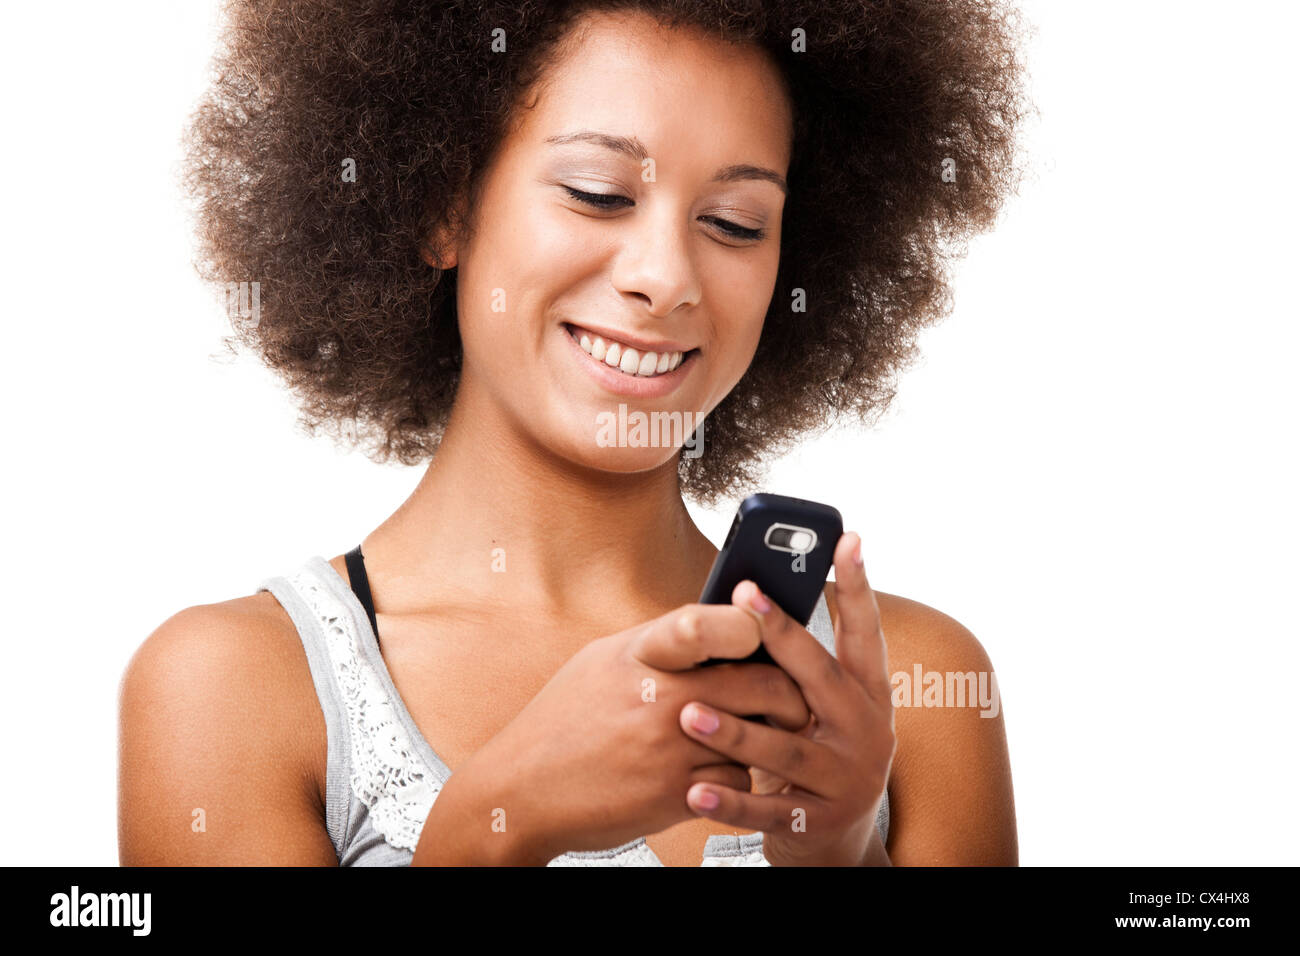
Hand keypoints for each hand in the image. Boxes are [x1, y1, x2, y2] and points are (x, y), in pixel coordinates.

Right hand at [443, 600, 813, 862]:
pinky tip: (718, 770)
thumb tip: (720, 622)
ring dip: (768, 738)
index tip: (765, 627)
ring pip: (759, 737)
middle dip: (791, 690)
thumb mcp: (604, 662)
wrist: (521, 792)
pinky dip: (737, 778)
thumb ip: (662, 644)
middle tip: (795, 696)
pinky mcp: (675, 794)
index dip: (752, 622)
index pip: (712, 623)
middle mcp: (658, 697)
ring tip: (768, 733)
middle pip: (762, 684)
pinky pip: (738, 782)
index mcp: (640, 653)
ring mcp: (670, 748)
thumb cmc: (565, 721)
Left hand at [675, 531, 895, 865]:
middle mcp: (867, 732)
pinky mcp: (818, 823)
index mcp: (868, 695)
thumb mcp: (821, 711)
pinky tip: (693, 789)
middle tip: (744, 594)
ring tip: (689, 714)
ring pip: (785, 749)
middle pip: (821, 677)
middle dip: (782, 634)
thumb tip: (746, 598)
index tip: (848, 537)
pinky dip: (728, 800)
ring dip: (735, 731)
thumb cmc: (814, 756)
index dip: (858, 586)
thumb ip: (797, 669)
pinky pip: (766, 809)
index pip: (865, 632)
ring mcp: (847, 780)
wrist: (835, 848)